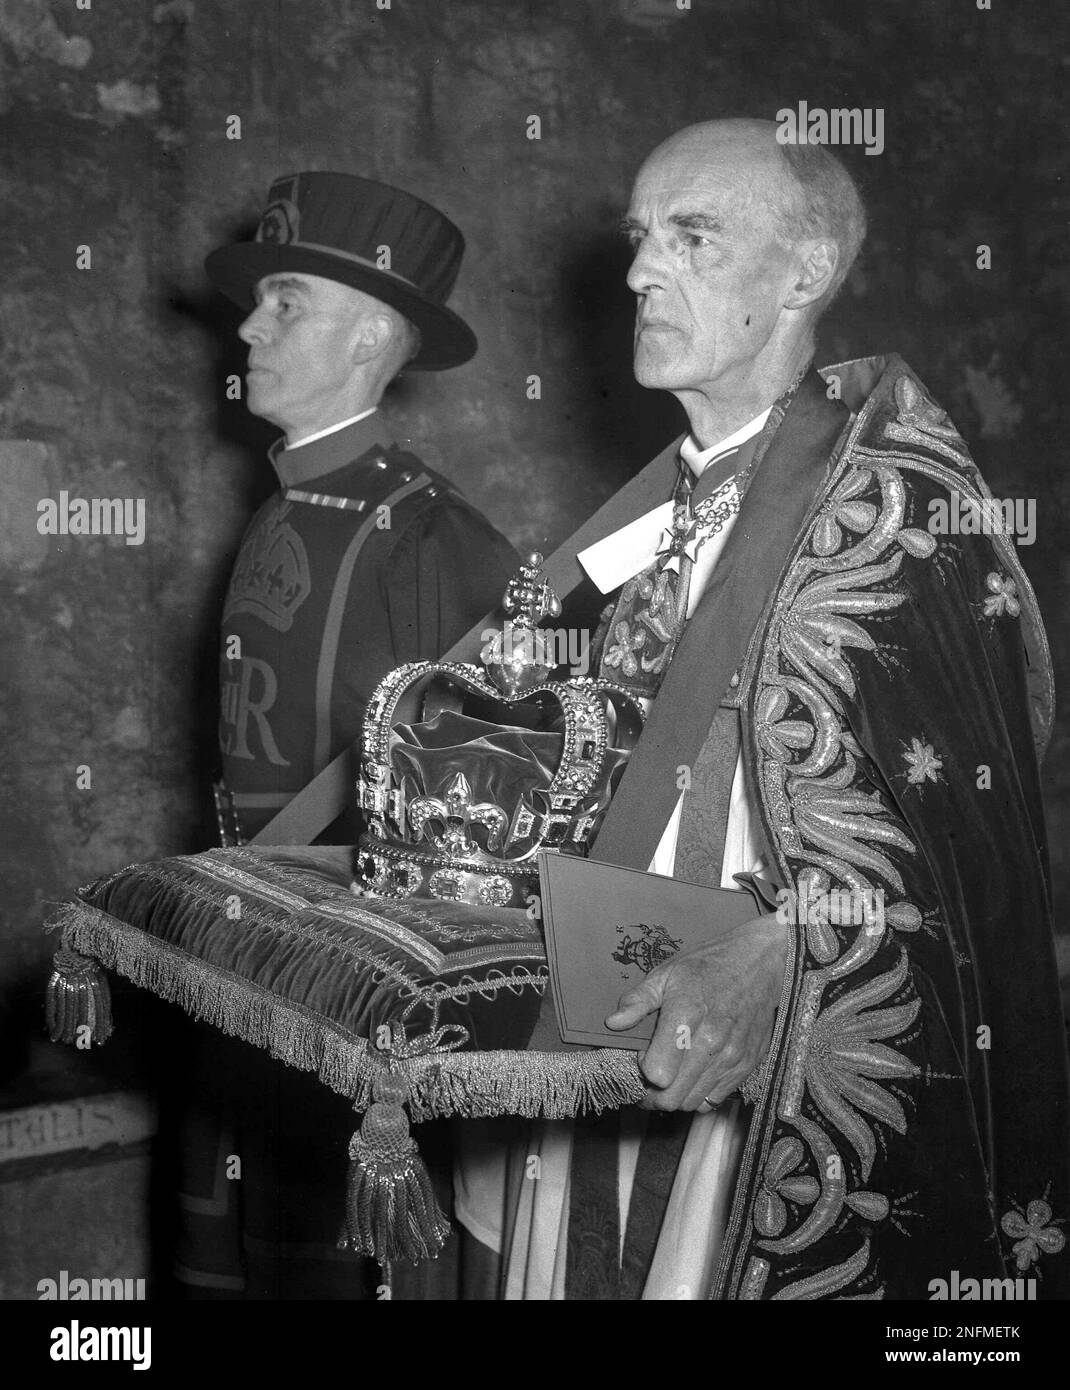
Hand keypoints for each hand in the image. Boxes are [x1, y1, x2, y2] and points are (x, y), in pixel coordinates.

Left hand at [605, 911, 788, 1111]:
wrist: (760, 963)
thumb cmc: (709, 966)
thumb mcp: (667, 973)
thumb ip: (638, 1001)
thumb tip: (613, 1023)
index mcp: (686, 1016)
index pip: (657, 1074)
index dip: (642, 1069)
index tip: (642, 1055)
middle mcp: (711, 1043)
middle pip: (672, 1098)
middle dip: (652, 1094)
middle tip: (647, 1077)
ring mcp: (732, 1057)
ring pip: (692, 1104)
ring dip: (675, 1096)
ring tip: (671, 1074)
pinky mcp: (747, 1065)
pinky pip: (715, 1099)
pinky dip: (699, 1094)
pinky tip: (693, 1074)